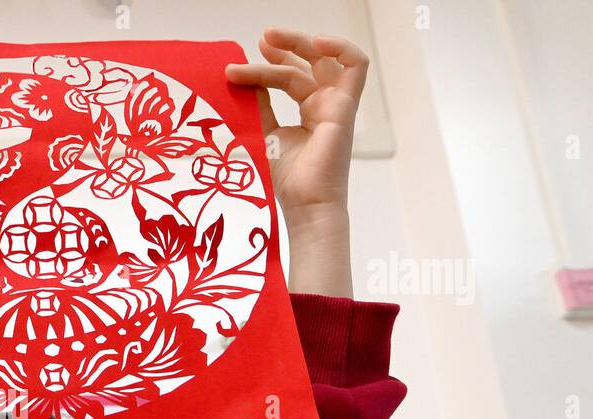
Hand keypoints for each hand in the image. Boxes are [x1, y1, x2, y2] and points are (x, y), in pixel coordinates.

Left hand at [225, 28, 368, 295]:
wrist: (304, 205)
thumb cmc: (287, 180)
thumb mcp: (264, 134)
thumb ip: (258, 106)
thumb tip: (241, 81)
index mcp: (308, 111)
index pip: (288, 77)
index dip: (265, 66)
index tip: (236, 66)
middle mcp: (324, 104)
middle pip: (306, 63)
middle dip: (283, 46)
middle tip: (259, 40)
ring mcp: (336, 104)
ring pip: (320, 61)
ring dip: (298, 44)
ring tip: (269, 39)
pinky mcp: (345, 107)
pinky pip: (356, 66)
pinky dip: (340, 47)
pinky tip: (313, 42)